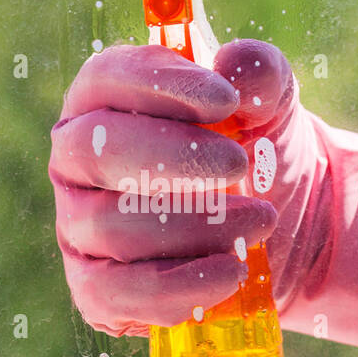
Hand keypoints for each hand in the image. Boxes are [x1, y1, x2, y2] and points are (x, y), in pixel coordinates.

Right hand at [50, 38, 357, 356]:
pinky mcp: (94, 286)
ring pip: (110, 226)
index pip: (109, 78)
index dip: (162, 86)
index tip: (225, 101)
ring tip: (260, 220)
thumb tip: (235, 65)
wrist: (279, 228)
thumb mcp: (271, 105)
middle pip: (95, 151)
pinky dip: (175, 287)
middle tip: (240, 165)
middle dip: (172, 158)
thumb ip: (259, 75)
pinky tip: (230, 274)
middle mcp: (77, 159)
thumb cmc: (257, 149)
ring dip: (193, 226)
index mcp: (105, 97)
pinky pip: (112, 291)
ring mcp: (78, 225)